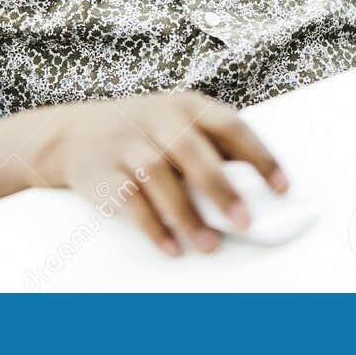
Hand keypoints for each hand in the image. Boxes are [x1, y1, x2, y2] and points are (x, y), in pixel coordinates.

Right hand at [31, 90, 286, 256]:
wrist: (74, 134)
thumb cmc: (144, 133)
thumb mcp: (178, 123)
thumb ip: (214, 149)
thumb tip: (257, 193)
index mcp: (187, 107)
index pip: (231, 126)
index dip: (259, 156)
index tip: (282, 188)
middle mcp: (158, 120)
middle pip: (193, 152)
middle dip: (222, 189)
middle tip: (245, 222)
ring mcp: (128, 145)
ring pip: (161, 179)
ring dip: (188, 216)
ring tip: (209, 245)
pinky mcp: (103, 173)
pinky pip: (130, 202)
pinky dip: (154, 228)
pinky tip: (172, 247)